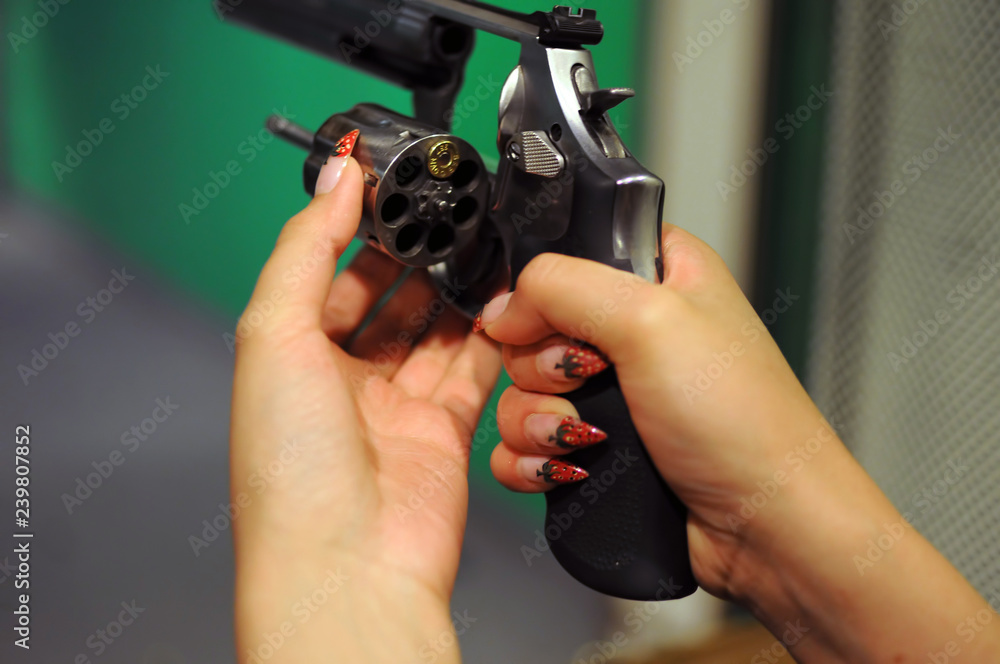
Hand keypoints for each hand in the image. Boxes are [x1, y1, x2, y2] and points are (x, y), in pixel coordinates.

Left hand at [229, 155, 500, 663]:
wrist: (349, 563)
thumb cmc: (290, 471)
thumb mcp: (274, 333)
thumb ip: (307, 246)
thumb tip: (335, 176)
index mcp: (290, 356)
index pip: (328, 273)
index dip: (358, 229)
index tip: (392, 189)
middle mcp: (342, 380)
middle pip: (387, 297)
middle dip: (414, 256)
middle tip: (446, 213)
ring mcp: (396, 405)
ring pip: (434, 329)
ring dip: (455, 289)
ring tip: (479, 243)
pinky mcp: (446, 429)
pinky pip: (473, 368)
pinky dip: (489, 334)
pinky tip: (502, 300)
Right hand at [478, 226, 999, 662]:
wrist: (765, 524)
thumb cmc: (743, 421)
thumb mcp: (650, 321)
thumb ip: (562, 288)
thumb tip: (501, 306)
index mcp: (657, 273)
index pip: (567, 253)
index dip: (544, 288)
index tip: (551, 321)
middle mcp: (633, 328)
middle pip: (532, 328)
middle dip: (542, 366)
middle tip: (590, 381)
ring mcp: (613, 391)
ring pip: (521, 390)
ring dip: (536, 420)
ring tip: (586, 437)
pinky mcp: (598, 444)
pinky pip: (525, 443)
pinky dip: (533, 459)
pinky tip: (567, 468)